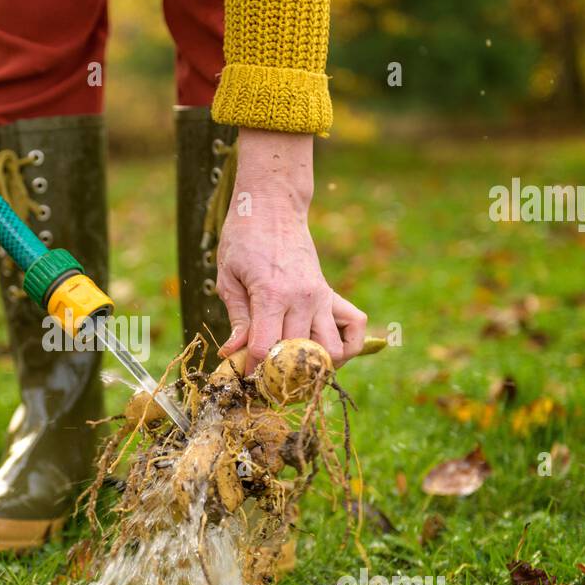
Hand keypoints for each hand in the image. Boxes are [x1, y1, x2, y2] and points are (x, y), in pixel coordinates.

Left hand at [215, 127, 366, 374]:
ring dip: (316, 366)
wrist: (273, 206)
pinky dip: (347, 345)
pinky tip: (324, 351)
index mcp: (272, 295)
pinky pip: (355, 326)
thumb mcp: (228, 277)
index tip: (245, 378)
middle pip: (299, 356)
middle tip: (266, 379)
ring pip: (333, 350)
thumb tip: (232, 354)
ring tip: (296, 370)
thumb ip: (237, 318)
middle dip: (282, 375)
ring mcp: (321, 297)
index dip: (254, 370)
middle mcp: (303, 299)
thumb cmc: (244, 239)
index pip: (266, 349)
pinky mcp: (331, 293)